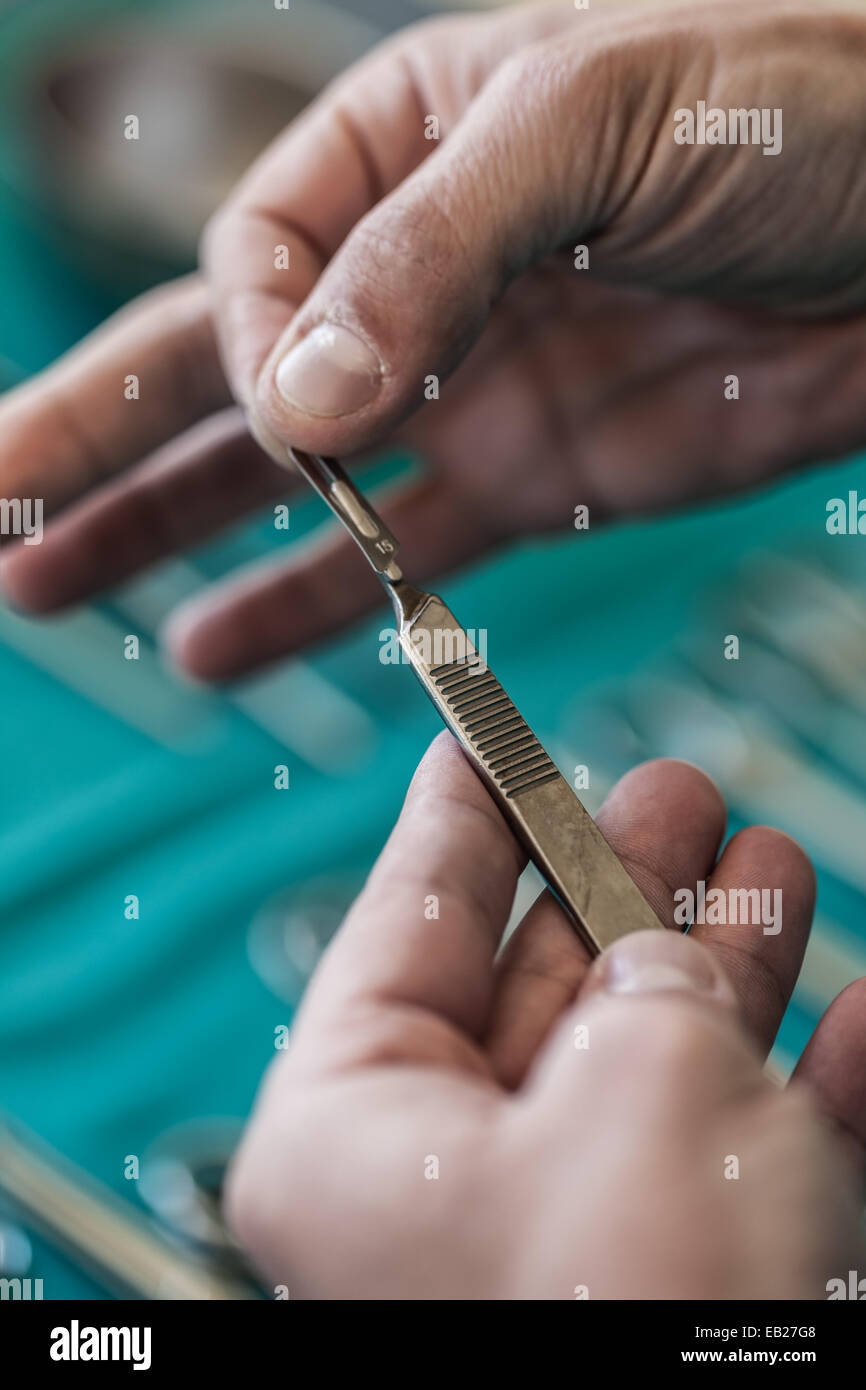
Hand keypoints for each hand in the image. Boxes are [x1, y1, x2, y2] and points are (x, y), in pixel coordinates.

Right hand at [4, 0, 865, 677]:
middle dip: (98, 441)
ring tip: (53, 594)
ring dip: (170, 539)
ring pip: (285, 482)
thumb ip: (431, 258)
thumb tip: (295, 399)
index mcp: (400, 146)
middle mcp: (414, 281)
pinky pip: (396, 559)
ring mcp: (466, 392)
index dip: (244, 345)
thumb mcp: (586, 124)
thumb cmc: (782, 113)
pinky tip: (219, 648)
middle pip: (218, 371)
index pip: (254, 262)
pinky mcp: (535, 484)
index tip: (288, 405)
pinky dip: (310, 607)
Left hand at [226, 735, 865, 1298]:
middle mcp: (453, 1195)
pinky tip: (864, 1016)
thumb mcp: (642, 1082)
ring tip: (774, 860)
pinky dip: (815, 1085)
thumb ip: (661, 984)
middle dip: (621, 879)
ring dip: (728, 962)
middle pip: (545, 987)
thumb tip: (680, 946)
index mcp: (363, 1138)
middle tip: (677, 786)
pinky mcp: (695, 1295)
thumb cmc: (641, 1312)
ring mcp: (576, 1248)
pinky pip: (754, 1163)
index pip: (408, 925)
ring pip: (655, 1064)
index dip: (462, 814)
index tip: (482, 730)